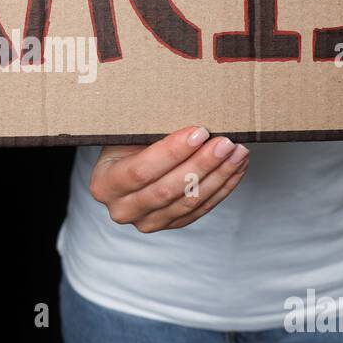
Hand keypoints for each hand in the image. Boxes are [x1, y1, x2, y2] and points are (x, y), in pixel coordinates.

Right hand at [88, 125, 248, 233]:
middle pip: (168, 189)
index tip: (199, 132)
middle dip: (202, 164)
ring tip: (237, 153)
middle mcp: (123, 208)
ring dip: (218, 176)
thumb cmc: (127, 144)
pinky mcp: (171, 225)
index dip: (172, 152)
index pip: (141, 170)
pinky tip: (235, 168)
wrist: (124, 167)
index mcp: (105, 184)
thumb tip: (192, 117)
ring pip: (189, 201)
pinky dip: (222, 187)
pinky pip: (201, 208)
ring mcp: (147, 221)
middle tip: (225, 143)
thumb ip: (151, 133)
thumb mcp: (128, 135)